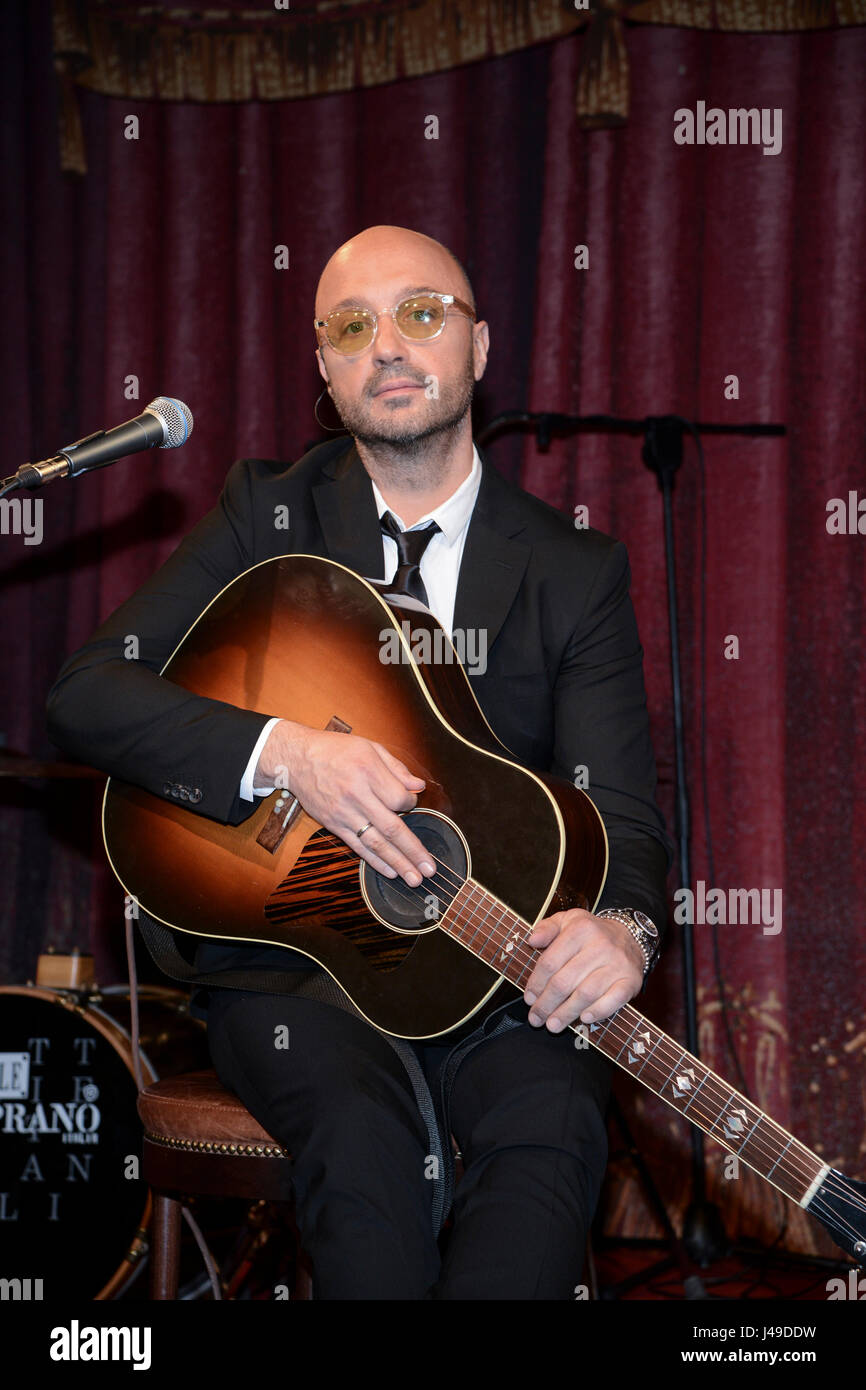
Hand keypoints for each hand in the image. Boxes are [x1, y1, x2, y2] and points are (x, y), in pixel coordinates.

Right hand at [255, 719, 434, 886]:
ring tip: (414, 879)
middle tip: (430, 870)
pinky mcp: (334, 825)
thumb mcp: (370, 747)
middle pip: (391, 828)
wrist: (296, 759)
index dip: (411, 803)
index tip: (412, 802)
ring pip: (375, 843)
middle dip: (413, 851)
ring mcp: (344, 813)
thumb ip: (396, 768)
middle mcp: (357, 795)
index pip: (399, 798)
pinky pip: (357, 846)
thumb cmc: (336, 750)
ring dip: (397, 863)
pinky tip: (390, 872)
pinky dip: (375, 861)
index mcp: (368, 771)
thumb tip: (419, 787)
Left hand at [522, 908, 644, 1032]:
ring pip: (586, 994)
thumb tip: (532, 940)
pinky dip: (598, 1011)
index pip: (550, 962)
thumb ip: (547, 928)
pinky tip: (584, 1019)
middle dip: (547, 1004)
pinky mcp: (630, 980)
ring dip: (566, 1013)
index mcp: (580, 929)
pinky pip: (614, 999)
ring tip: (553, 1025)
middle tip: (536, 1017)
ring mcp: (616, 964)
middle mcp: (599, 945)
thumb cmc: (592, 933)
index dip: (536, 984)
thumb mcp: (567, 920)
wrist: (629, 936)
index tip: (529, 999)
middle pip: (565, 982)